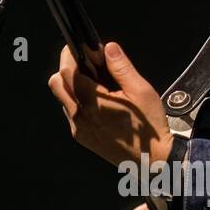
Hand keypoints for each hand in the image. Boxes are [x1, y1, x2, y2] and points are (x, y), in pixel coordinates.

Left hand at [48, 41, 173, 168]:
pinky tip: (99, 103)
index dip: (71, 55)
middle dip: (67, 69)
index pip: (67, 71)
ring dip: (72, 86)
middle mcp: (80, 116)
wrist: (152, 161)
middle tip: (88, 65)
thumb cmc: (149, 128)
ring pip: (62, 98)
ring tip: (98, 85)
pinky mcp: (82, 137)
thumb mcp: (141, 91)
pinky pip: (70, 113)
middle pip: (56, 83)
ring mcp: (79, 128)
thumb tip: (109, 49)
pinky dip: (78, 102)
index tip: (81, 48)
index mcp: (93, 103)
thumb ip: (121, 67)